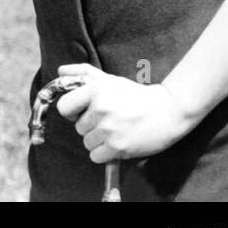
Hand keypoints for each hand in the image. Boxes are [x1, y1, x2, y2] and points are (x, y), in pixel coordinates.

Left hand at [55, 63, 194, 162]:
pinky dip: (105, 154)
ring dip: (98, 141)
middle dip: (90, 126)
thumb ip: (83, 74)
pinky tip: (118, 143)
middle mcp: (100, 109)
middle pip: (78, 128)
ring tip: (116, 131)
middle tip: (109, 120)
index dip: (71, 112)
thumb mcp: (110, 80)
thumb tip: (60, 71)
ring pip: (87, 142)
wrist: (168, 111)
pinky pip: (96, 156)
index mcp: (95, 90)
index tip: (83, 112)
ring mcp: (109, 129)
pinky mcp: (118, 147)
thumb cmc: (136, 95)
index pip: (64, 107)